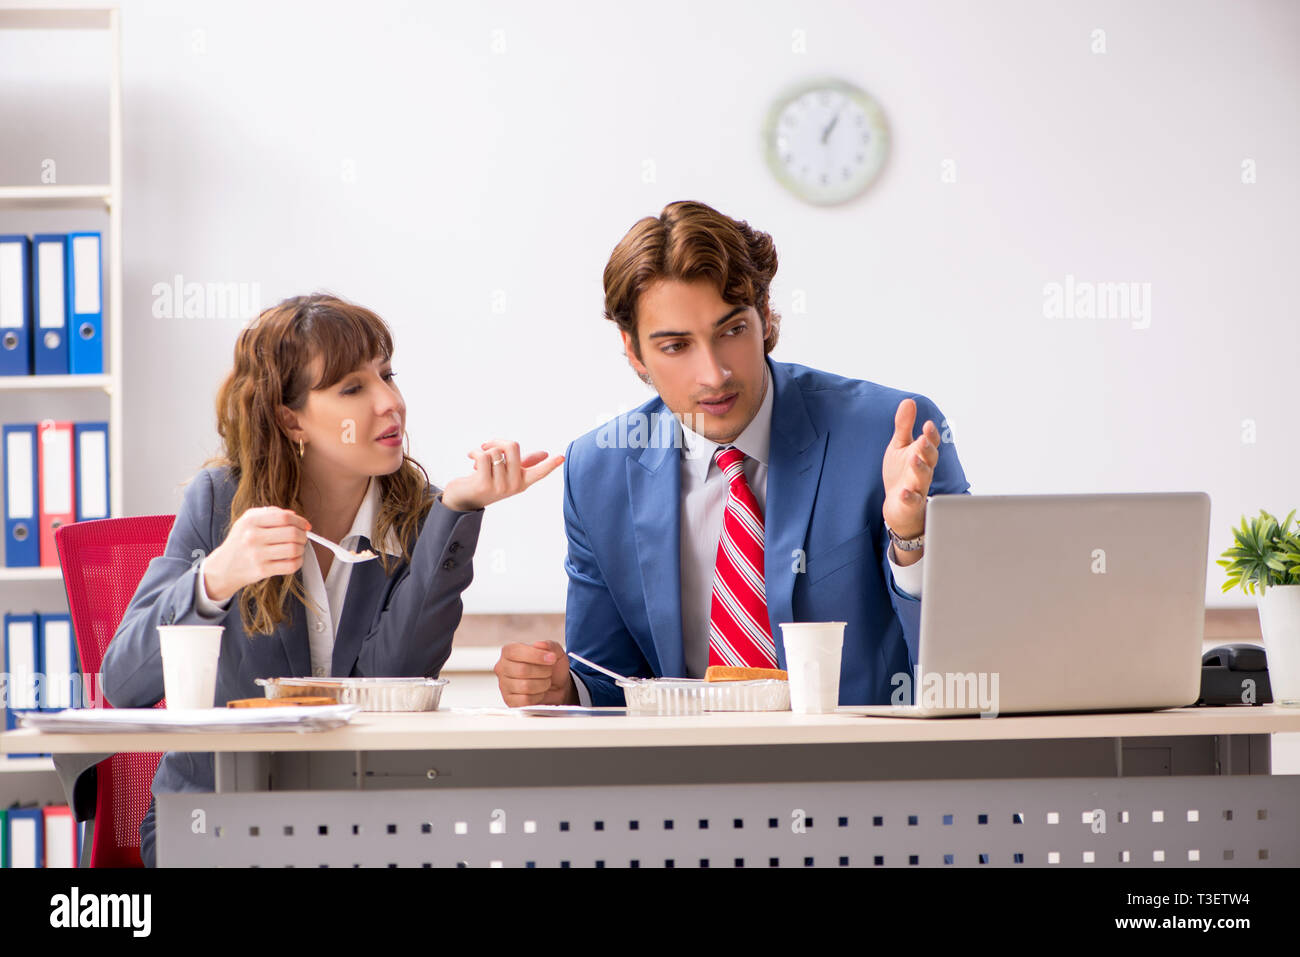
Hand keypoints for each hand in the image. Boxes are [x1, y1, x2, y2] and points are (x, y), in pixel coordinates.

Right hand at [202, 506, 309, 601]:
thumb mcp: (247, 520)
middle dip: (303, 535)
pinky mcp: (262, 570)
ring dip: (302, 549)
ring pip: (294, 549)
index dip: (299, 520)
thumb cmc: (239, 542)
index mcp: (250, 521)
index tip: (305, 525)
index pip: (284, 517)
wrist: (223, 567)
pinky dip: (298, 562)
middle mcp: (253, 537)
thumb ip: (270, 513)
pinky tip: (294, 559)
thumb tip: (294, 515)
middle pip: (292, 533)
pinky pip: (290, 565)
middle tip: (302, 537)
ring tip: (298, 548)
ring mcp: (257, 554)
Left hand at [440, 439, 563, 511]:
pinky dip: (475, 452)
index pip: (540, 472)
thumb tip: (544, 454)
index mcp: (523, 481)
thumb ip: (525, 463)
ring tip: (478, 459)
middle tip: (488, 445)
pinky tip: (471, 457)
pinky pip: (483, 456)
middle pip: (512, 447)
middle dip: (498, 441)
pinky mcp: (484, 484)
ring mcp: (500, 486)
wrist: (463, 499)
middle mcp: (514, 485)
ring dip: (483, 450)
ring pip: (495, 451)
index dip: (551, 464)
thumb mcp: (508, 473)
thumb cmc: (487, 482)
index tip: (562, 457)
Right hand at [493, 640, 577, 706]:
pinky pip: (525, 700)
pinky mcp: (509, 701)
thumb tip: (540, 645)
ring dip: (542, 685)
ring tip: (545, 681)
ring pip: (524, 686)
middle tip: (549, 672)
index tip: (551, 658)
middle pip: (522, 670)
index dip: (536, 655)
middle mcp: (503, 668)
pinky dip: (537, 697)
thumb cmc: (552, 668)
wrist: (557, 687)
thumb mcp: (555, 653)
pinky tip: (539, 692)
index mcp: (509, 652)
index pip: (516, 652)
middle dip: (543, 671)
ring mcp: (504, 686)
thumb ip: (549, 646)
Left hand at [882, 398, 939, 540]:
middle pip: (930, 459)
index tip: (927, 424)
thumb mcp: (900, 447)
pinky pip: (912, 500)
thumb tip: (908, 401)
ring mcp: (918, 487)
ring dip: (920, 468)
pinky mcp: (910, 503)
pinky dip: (910, 496)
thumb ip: (904, 426)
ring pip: (924, 478)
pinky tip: (904, 492)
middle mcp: (923, 470)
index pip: (930, 443)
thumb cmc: (901, 473)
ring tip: (914, 459)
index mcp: (922, 455)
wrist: (899, 506)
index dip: (930, 435)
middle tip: (923, 440)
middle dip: (927, 449)